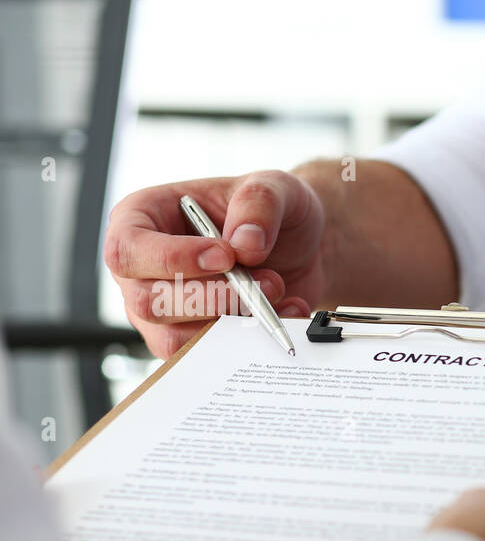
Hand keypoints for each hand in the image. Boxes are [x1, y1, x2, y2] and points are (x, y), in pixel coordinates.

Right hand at [104, 170, 325, 357]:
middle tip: (266, 281)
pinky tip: (282, 312)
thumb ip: (258, 203)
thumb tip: (244, 243)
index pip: (128, 249)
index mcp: (141, 218)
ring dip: (233, 321)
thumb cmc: (268, 211)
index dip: (172, 259)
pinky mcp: (190, 336)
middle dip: (214, 297)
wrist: (300, 246)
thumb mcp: (272, 187)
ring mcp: (162, 308)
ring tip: (275, 292)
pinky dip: (250, 340)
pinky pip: (208, 354)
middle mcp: (142, 268)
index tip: (224, 256)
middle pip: (149, 302)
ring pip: (175, 338)